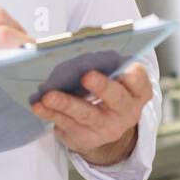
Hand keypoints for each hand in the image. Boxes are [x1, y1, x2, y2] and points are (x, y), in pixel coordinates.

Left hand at [31, 64, 152, 165]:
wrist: (106, 125)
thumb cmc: (110, 90)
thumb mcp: (117, 76)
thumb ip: (108, 62)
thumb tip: (81, 40)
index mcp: (138, 91)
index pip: (140, 82)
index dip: (133, 76)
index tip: (124, 69)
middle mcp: (127, 112)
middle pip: (116, 99)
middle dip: (101, 87)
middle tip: (86, 76)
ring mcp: (107, 128)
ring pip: (86, 114)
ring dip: (65, 103)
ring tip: (48, 95)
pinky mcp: (86, 138)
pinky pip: (67, 125)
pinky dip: (51, 114)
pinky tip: (39, 106)